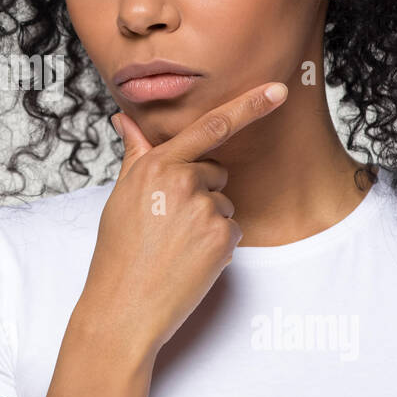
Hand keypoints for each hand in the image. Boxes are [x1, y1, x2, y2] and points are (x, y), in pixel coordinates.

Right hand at [77, 81, 288, 358]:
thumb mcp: (121, 196)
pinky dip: (216, 245)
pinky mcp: (222, 237)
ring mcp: (205, 209)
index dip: (249, 106)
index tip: (278, 90)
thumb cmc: (118, 251)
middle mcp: (183, 180)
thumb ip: (135, 154)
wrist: (123, 306)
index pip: (210, 126)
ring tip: (174, 246)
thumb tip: (124, 119)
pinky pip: (231, 230)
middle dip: (201, 192)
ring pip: (223, 204)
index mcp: (156, 165)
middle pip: (215, 173)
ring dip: (207, 222)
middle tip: (168, 224)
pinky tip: (189, 260)